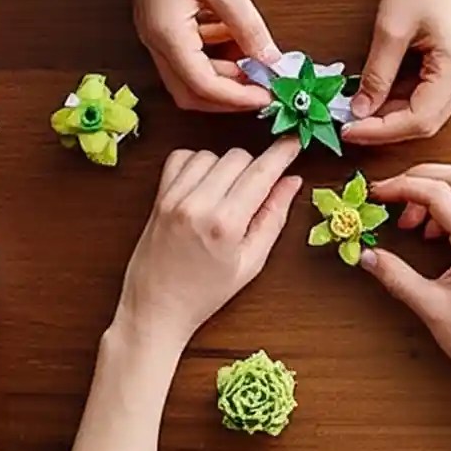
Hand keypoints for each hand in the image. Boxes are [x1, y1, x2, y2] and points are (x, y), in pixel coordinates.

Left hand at [113, 140, 302, 349]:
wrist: (156, 308)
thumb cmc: (206, 293)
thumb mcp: (251, 262)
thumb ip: (274, 217)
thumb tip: (292, 181)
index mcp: (225, 224)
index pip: (261, 172)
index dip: (282, 153)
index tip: (294, 142)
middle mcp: (197, 204)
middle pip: (238, 156)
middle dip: (254, 167)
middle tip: (256, 192)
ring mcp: (174, 198)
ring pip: (211, 154)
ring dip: (225, 166)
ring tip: (227, 194)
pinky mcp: (158, 196)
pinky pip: (181, 158)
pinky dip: (197, 164)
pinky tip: (203, 186)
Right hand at [119, 0, 280, 111]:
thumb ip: (247, 25)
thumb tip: (270, 58)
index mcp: (168, 35)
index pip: (205, 86)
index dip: (239, 98)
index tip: (270, 95)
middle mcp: (157, 42)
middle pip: (192, 92)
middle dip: (229, 96)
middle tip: (264, 87)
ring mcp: (157, 33)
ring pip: (191, 75)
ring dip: (224, 74)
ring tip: (256, 60)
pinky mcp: (163, 22)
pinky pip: (189, 51)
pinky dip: (215, 52)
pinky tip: (236, 34)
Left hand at [342, 0, 450, 143]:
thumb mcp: (390, 26)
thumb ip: (376, 74)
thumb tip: (361, 110)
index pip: (419, 119)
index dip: (381, 131)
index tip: (348, 129)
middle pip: (428, 119)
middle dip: (387, 126)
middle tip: (350, 124)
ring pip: (430, 105)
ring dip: (395, 110)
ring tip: (359, 106)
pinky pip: (432, 86)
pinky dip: (404, 92)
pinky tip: (378, 88)